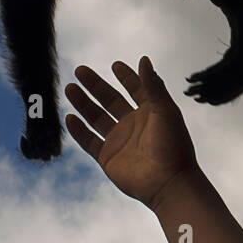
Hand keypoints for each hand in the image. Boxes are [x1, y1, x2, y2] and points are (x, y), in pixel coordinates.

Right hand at [65, 56, 196, 207]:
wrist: (168, 182)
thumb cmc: (173, 146)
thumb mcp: (165, 111)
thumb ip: (152, 86)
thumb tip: (143, 59)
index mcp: (151, 113)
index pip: (137, 90)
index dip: (127, 78)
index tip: (115, 65)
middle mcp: (133, 125)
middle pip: (110, 100)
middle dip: (95, 86)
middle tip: (80, 71)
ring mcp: (120, 141)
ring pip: (96, 118)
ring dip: (83, 103)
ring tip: (70, 88)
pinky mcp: (108, 158)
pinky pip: (89, 141)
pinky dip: (79, 130)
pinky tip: (69, 117)